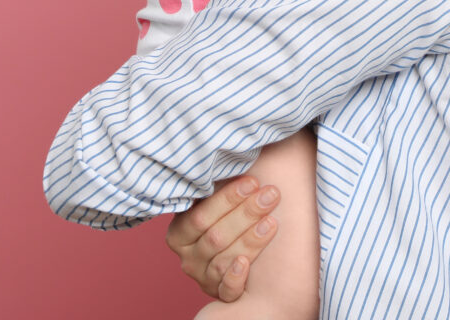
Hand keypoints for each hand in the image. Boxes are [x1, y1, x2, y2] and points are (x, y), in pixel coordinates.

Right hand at [165, 176, 281, 301]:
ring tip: (271, 221)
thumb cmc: (223, 218)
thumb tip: (236, 155)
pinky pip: (225, 292)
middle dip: (246, 214)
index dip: (228, 199)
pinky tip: (246, 263)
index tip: (253, 182)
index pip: (201, 216)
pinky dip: (234, 277)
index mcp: (179, 233)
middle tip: (271, 195)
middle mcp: (187, 258)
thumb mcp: (212, 203)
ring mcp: (203, 278)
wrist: (229, 248)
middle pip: (216, 237)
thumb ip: (217, 187)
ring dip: (249, 239)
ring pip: (224, 259)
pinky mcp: (219, 294)